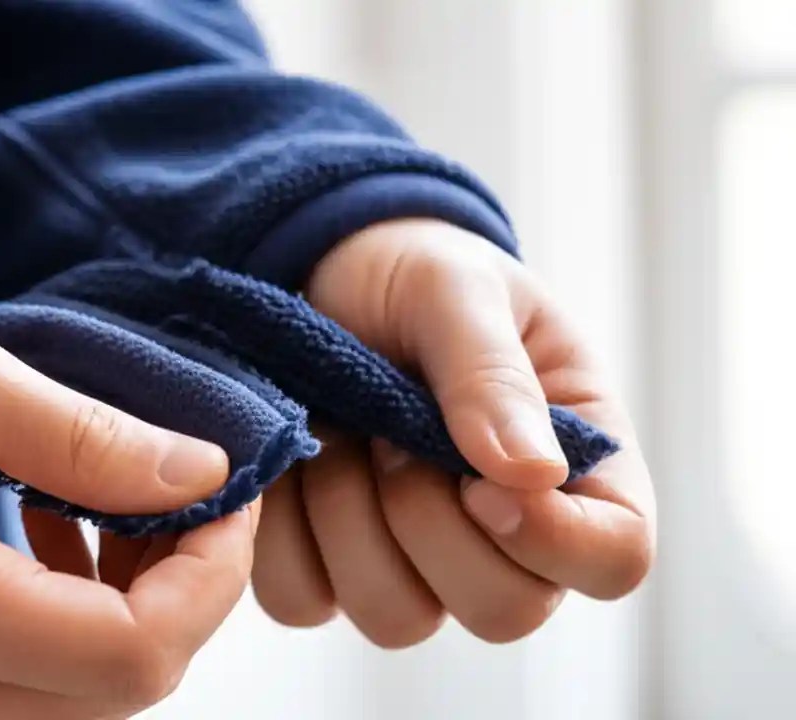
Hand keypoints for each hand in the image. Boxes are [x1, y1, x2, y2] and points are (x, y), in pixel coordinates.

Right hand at [0, 287, 258, 718]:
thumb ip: (88, 439)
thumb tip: (203, 477)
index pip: (133, 653)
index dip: (211, 579)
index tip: (225, 493)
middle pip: (118, 693)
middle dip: (182, 596)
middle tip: (175, 494)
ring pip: (79, 702)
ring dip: (131, 612)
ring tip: (109, 507)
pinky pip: (24, 691)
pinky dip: (73, 623)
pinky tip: (57, 533)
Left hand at [251, 219, 654, 645]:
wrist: (321, 274)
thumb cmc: (414, 276)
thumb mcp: (458, 290)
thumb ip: (492, 373)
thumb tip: (531, 474)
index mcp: (575, 465)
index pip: (613, 559)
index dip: (555, 541)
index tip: (479, 477)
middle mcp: (505, 535)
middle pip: (503, 612)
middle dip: (429, 520)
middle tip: (388, 431)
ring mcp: (413, 564)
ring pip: (395, 619)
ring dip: (349, 520)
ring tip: (336, 433)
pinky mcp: (327, 569)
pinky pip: (303, 599)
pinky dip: (284, 531)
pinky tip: (293, 460)